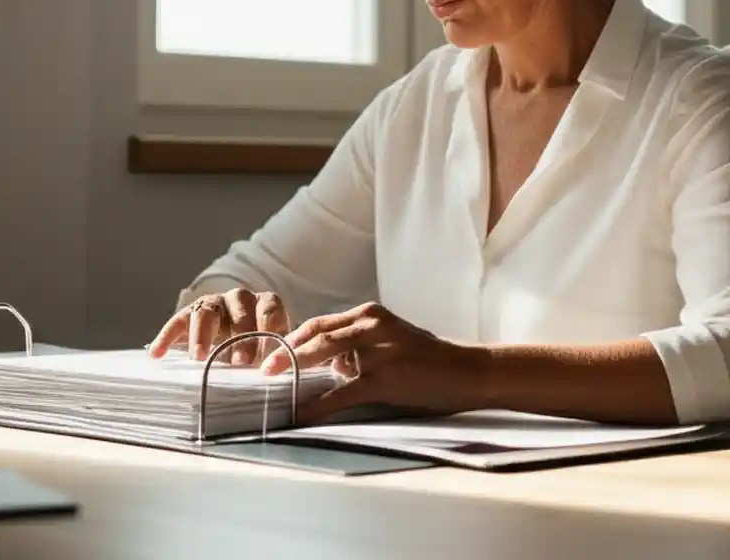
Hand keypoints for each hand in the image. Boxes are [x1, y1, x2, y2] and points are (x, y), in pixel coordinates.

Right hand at [148, 289, 290, 365]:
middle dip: (242, 337)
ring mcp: (213, 304)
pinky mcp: (189, 314)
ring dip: (204, 336)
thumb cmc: (258, 351)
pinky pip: (177, 322)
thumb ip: (274, 359)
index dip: (270, 330)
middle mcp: (239, 299)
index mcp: (264, 304)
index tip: (270, 356)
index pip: (270, 309)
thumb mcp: (269, 352)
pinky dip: (167, 337)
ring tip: (199, 359)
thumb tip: (280, 380)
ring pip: (207, 312)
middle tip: (241, 363)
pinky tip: (157, 354)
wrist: (233, 343)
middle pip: (240, 311)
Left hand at [260, 302, 485, 423]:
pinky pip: (343, 392)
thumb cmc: (427, 360)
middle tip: (262, 368)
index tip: (269, 353)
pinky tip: (302, 414)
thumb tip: (323, 362)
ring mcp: (379, 349)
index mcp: (370, 314)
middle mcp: (371, 324)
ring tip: (272, 384)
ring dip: (294, 369)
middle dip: (284, 351)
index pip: (319, 323)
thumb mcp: (390, 340)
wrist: (467, 371)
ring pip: (325, 354)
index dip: (291, 338)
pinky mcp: (386, 377)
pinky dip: (319, 404)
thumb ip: (358, 345)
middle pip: (315, 334)